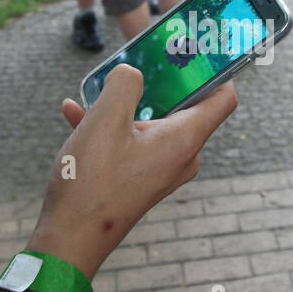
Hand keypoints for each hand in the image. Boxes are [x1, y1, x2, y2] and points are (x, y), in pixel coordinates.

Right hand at [27, 65, 237, 279]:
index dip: (217, 71)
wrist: (69, 240)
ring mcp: (161, 171)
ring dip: (120, 107)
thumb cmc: (90, 183)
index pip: (223, 98)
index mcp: (184, 140)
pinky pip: (132, 143)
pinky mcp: (141, 181)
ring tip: (88, 95)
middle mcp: (181, 156)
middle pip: (184, 107)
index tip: (198, 51)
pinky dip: (108, 129)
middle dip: (156, 84)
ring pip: (149, 123)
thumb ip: (124, 84)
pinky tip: (73, 115)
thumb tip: (132, 73)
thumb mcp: (104, 121)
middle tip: (135, 62)